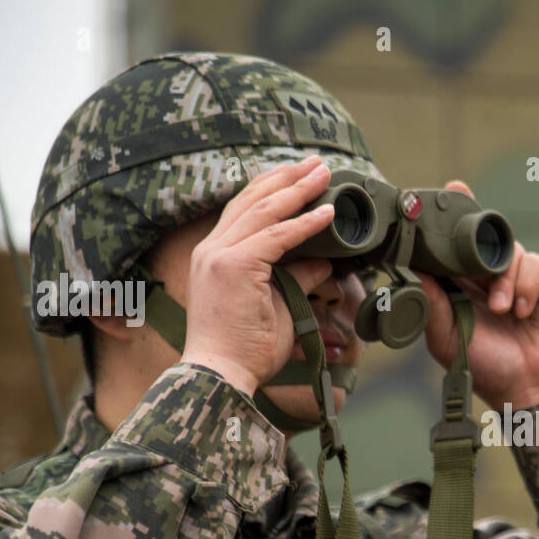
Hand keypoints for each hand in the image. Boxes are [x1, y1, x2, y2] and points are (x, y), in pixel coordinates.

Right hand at [180, 156, 336, 394]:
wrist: (220, 374)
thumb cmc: (244, 349)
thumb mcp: (278, 305)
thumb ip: (298, 279)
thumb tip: (325, 261)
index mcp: (214, 255)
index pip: (244, 209)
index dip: (274, 188)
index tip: (301, 176)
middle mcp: (211, 249)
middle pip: (252, 199)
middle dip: (288, 177)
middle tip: (318, 163)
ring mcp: (219, 256)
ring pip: (265, 210)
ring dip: (299, 189)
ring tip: (325, 174)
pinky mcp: (234, 267)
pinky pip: (278, 237)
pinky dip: (305, 223)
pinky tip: (328, 213)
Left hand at [417, 181, 538, 410]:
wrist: (531, 388)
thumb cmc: (487, 368)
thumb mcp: (449, 340)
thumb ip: (432, 306)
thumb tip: (413, 270)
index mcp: (459, 288)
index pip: (447, 250)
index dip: (440, 226)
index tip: (430, 203)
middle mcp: (486, 279)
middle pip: (479, 237)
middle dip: (473, 221)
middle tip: (462, 203)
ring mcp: (516, 278)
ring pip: (506, 250)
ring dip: (503, 279)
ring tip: (502, 310)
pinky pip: (533, 265)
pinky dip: (525, 286)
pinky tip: (522, 312)